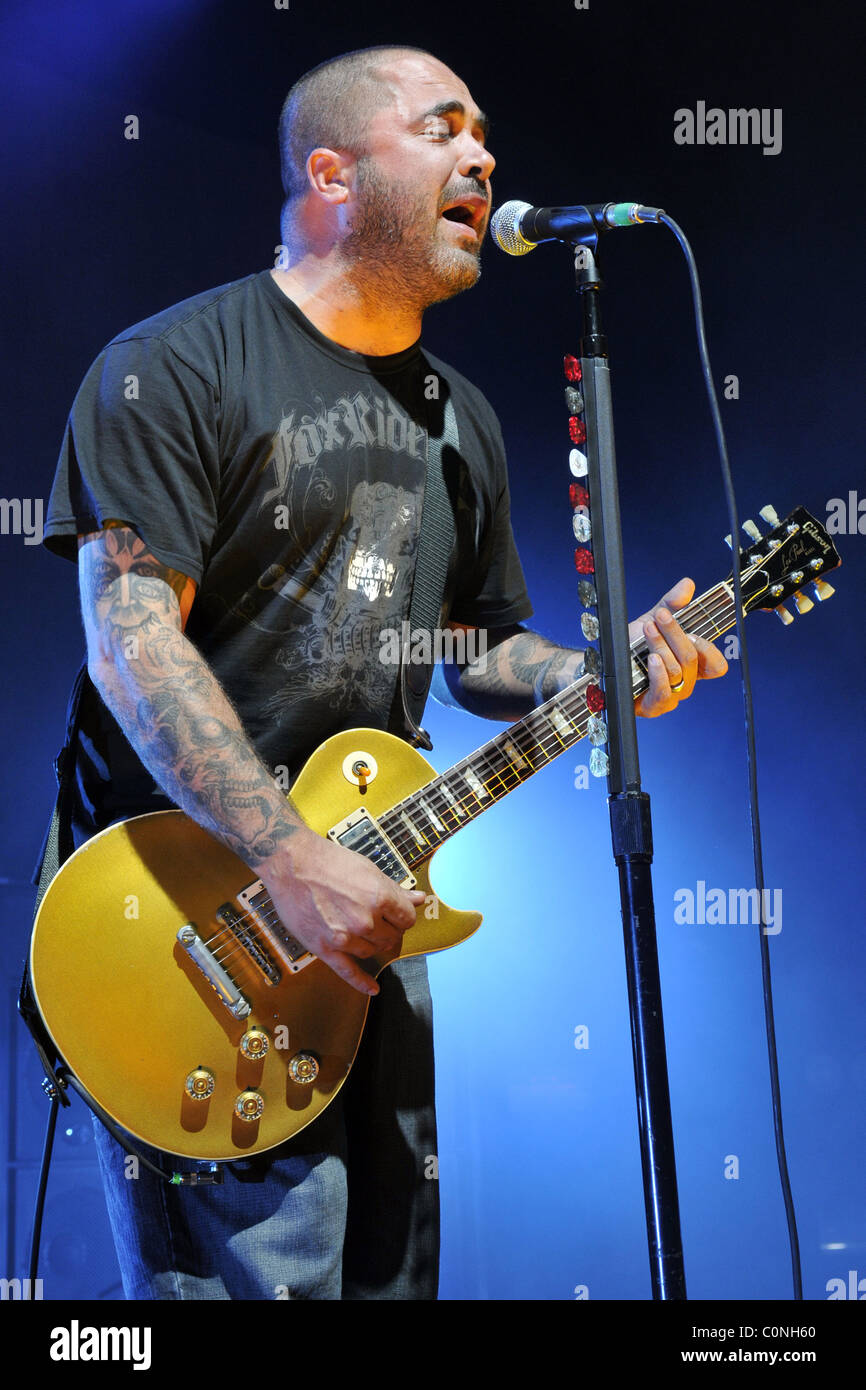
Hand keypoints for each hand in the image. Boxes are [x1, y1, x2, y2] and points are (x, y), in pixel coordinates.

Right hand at [258, 829, 425, 995]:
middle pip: (391, 937)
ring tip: (363, 931)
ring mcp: (345, 937)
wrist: (292, 863)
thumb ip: (394, 889)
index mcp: (379, 897)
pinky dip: (362, 982)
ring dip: (372, 944)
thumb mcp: (368, 869)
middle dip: (388, 930)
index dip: (403, 916)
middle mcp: (364, 920)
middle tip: (379, 921)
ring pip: (372, 952)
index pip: (407, 919)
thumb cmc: (328, 861)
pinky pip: (347, 971)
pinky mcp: (325, 948)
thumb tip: (418, 898)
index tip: (397, 915)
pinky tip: (373, 988)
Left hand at [629, 577, 727, 717]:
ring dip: (661, 647)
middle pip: (692, 660)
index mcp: (692, 665)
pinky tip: (652, 660)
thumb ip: (672, 604)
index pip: (716, 665)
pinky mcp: (653, 707)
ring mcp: (671, 696)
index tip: (694, 631)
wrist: (604, 663)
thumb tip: (687, 585)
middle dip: (676, 634)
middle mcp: (685, 682)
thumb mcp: (653, 620)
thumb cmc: (633, 645)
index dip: (709, 649)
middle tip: (661, 616)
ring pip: (676, 672)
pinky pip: (664, 694)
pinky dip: (659, 674)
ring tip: (648, 630)